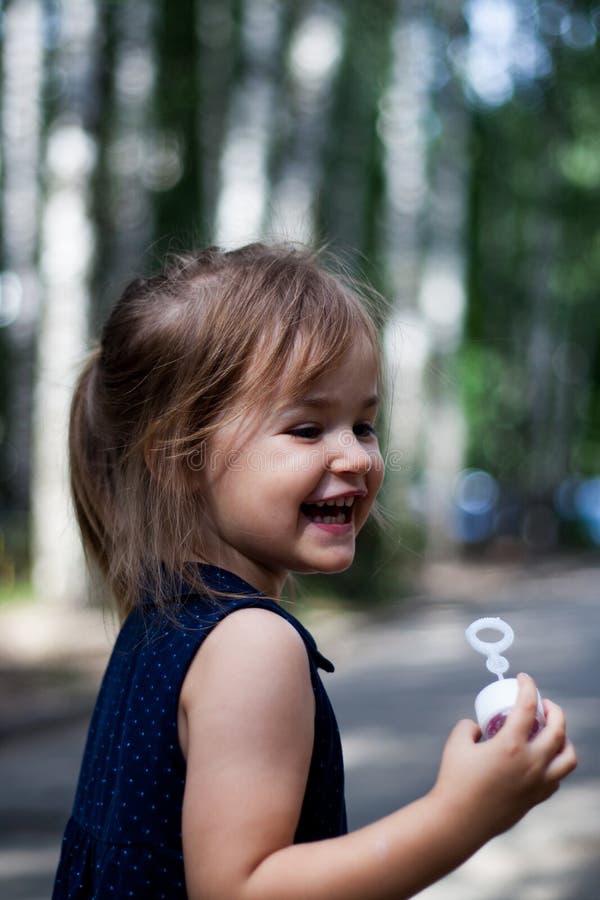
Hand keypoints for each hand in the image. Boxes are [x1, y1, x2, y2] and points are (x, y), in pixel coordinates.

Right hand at [431, 674, 577, 840]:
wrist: (460, 820)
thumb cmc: (455, 781)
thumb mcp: (456, 743)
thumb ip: (468, 727)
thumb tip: (479, 726)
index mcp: (511, 745)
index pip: (528, 706)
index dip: (528, 687)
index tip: (524, 678)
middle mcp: (531, 763)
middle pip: (558, 729)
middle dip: (554, 710)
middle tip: (543, 704)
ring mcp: (538, 783)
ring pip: (568, 757)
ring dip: (563, 739)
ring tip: (551, 732)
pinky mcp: (536, 798)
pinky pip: (557, 777)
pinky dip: (555, 762)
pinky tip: (542, 758)